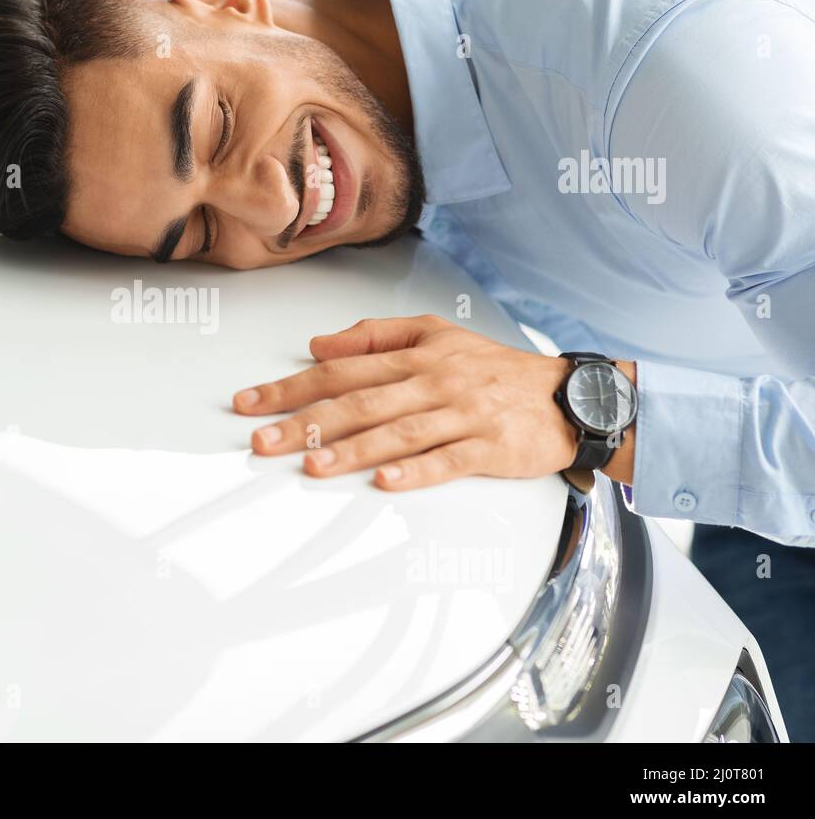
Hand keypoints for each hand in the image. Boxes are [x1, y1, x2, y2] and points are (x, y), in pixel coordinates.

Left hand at [232, 315, 594, 490]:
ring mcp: (462, 414)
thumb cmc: (494, 368)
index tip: (249, 403)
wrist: (570, 395)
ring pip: (399, 432)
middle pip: (360, 400)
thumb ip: (375, 336)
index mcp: (416, 355)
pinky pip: (449, 461)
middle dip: (305, 422)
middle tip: (262, 442)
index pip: (340, 369)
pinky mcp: (490, 448)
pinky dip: (417, 472)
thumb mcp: (436, 334)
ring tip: (312, 466)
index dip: (291, 387)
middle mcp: (434, 381)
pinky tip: (385, 483)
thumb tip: (317, 344)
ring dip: (353, 450)